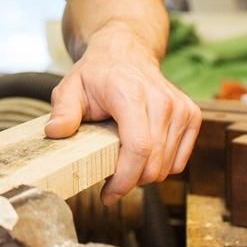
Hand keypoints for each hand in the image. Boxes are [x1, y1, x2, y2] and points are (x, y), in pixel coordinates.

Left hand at [44, 28, 199, 204]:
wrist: (125, 52)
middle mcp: (161, 100)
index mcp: (130, 93)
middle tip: (110, 181)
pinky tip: (142, 155)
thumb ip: (63, 111)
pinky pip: (180, 160)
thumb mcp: (70, 87)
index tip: (108, 195)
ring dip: (145, 175)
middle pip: (154, 162)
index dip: (125, 179)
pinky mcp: (191, 115)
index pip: (139, 147)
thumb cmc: (97, 73)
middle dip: (131, 182)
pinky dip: (162, 166)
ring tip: (123, 164)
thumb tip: (54, 132)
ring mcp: (180, 107)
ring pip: (168, 166)